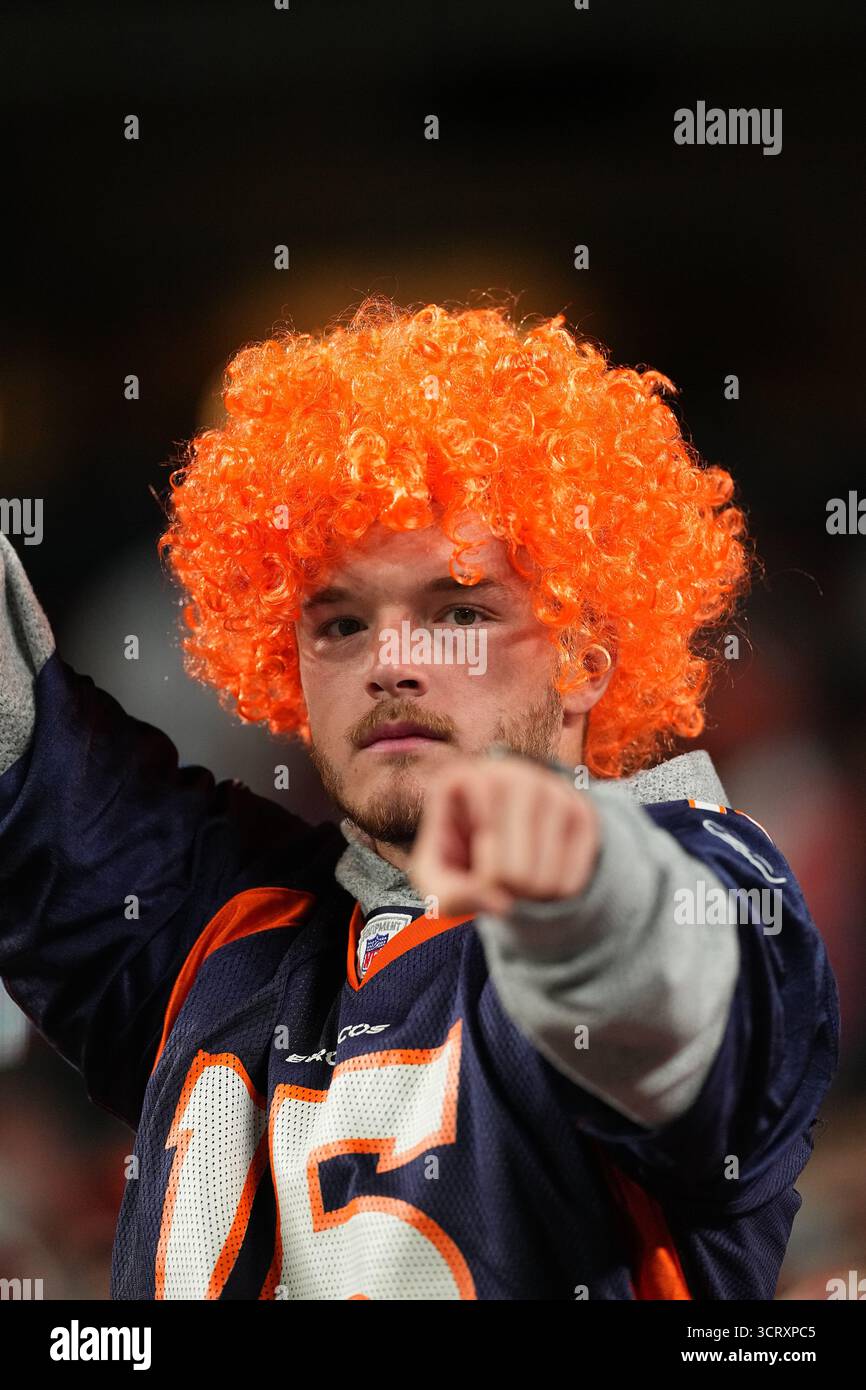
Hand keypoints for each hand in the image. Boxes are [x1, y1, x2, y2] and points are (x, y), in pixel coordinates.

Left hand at [407, 750, 601, 918]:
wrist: (501, 840)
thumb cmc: (460, 856)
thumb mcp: (436, 879)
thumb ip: (449, 895)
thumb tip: (501, 904)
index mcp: (464, 779)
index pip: (483, 848)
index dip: (479, 877)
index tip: (474, 864)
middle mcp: (511, 773)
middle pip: (515, 872)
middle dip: (505, 891)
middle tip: (500, 877)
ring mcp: (551, 789)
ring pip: (545, 881)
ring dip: (530, 897)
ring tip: (519, 877)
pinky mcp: (582, 811)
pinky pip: (572, 882)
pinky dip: (556, 896)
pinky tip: (544, 875)